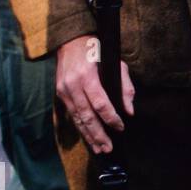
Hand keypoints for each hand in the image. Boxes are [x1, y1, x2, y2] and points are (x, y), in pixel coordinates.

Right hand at [56, 36, 134, 152]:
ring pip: (77, 118)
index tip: (121, 127)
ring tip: (99, 149)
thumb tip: (129, 111)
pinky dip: (81, 127)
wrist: (69, 40)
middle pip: (87, 116)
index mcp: (87, 76)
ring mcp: (64, 90)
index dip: (111, 118)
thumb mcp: (116, 64)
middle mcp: (72, 85)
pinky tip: (89, 138)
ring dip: (89, 136)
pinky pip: (72, 114)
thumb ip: (125, 87)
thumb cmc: (96, 51)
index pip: (100, 103)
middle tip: (108, 148)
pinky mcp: (60, 93)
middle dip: (98, 134)